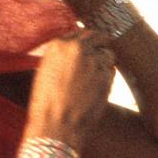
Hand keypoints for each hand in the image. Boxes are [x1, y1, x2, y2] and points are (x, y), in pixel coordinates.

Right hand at [24, 30, 116, 153]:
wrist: (56, 125)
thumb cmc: (46, 103)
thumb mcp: (46, 72)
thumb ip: (61, 57)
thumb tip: (73, 50)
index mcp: (58, 45)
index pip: (78, 32)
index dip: (83, 41)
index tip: (87, 48)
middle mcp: (77, 48)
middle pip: (96, 36)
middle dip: (99, 44)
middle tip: (100, 53)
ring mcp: (93, 61)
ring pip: (107, 53)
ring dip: (105, 62)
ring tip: (96, 78)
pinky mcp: (106, 76)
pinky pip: (111, 70)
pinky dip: (107, 77)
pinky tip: (97, 88)